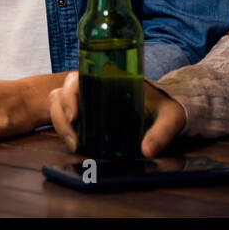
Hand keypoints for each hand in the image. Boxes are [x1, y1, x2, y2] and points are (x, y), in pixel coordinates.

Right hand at [49, 71, 184, 156]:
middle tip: (74, 140)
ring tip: (74, 144)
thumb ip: (161, 132)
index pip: (76, 79)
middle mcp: (91, 87)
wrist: (165, 108)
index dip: (69, 95)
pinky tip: (75, 143)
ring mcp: (86, 100)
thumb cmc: (166, 105)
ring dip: (60, 124)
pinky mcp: (85, 113)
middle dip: (60, 116)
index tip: (74, 116)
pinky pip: (63, 116)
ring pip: (57, 105)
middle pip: (61, 93)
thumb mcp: (171, 116)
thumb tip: (146, 151)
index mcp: (106, 78)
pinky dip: (63, 128)